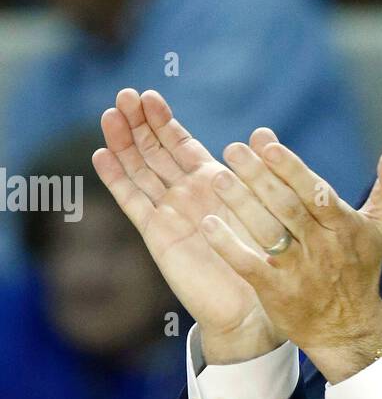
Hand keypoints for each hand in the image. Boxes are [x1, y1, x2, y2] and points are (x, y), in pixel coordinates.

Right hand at [94, 89, 285, 361]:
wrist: (250, 305)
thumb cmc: (263, 257)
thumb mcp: (262, 205)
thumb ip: (253, 171)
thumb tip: (261, 132)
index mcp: (211, 183)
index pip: (181, 144)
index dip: (163, 121)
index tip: (149, 95)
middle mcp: (185, 194)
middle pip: (154, 151)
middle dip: (139, 123)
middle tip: (124, 93)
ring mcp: (168, 212)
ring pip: (139, 170)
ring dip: (123, 143)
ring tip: (109, 114)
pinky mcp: (156, 234)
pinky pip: (133, 202)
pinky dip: (117, 179)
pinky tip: (102, 155)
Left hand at [198, 131, 381, 381]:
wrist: (349, 328)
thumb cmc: (361, 269)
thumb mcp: (381, 227)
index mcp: (344, 226)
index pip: (315, 191)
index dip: (291, 167)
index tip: (265, 143)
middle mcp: (322, 247)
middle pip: (287, 207)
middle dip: (259, 176)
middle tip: (232, 149)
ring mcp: (298, 271)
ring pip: (267, 232)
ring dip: (241, 204)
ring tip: (217, 179)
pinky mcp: (276, 292)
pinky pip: (249, 265)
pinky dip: (228, 245)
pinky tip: (207, 224)